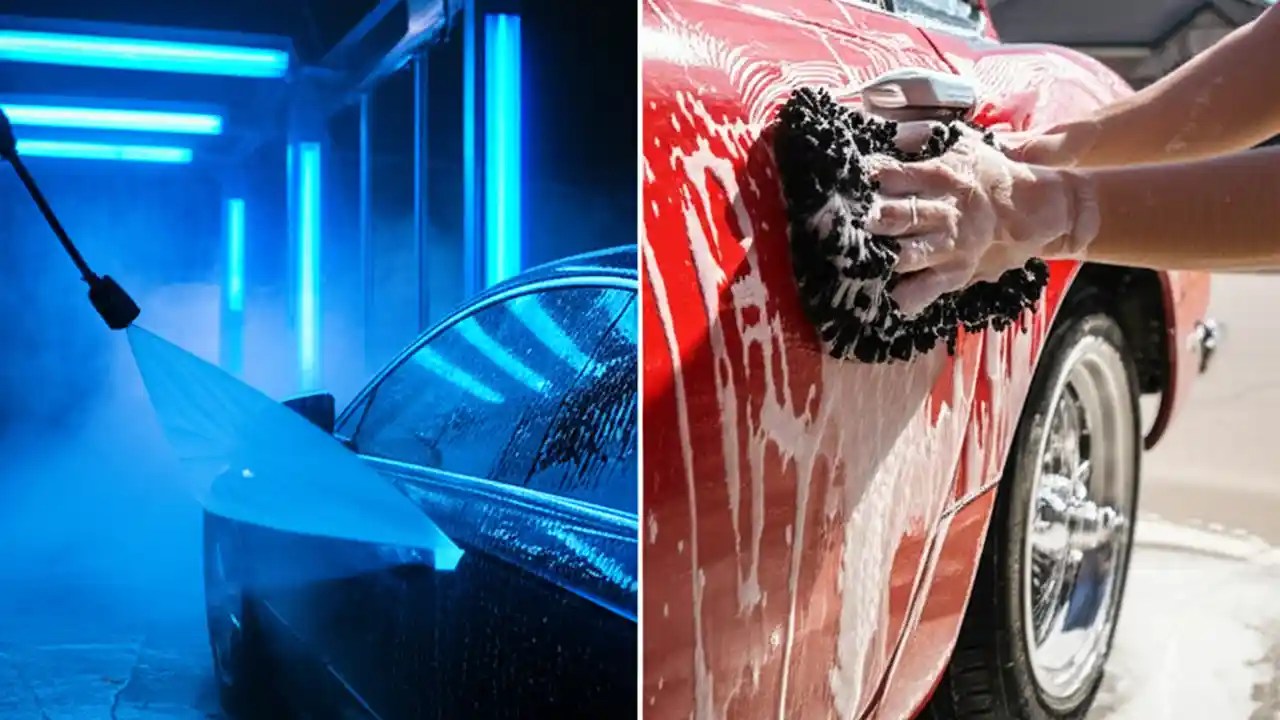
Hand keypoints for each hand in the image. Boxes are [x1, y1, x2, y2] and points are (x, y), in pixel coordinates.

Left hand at [866, 124, 1097, 315]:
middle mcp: (943, 210)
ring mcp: (948, 245)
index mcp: (941, 174)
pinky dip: (908, 297)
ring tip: (862, 260)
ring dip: (885, 257)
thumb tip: (888, 130)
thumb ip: (924, 137)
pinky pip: (928, 289)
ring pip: (911, 253)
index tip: (848, 181)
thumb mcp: (964, 144)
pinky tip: (890, 299)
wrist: (1038, 207)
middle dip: (876, 219)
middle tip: (855, 221)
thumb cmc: (991, 174)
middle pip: (902, 215)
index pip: (897, 174)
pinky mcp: (955, 272)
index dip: (871, 178)